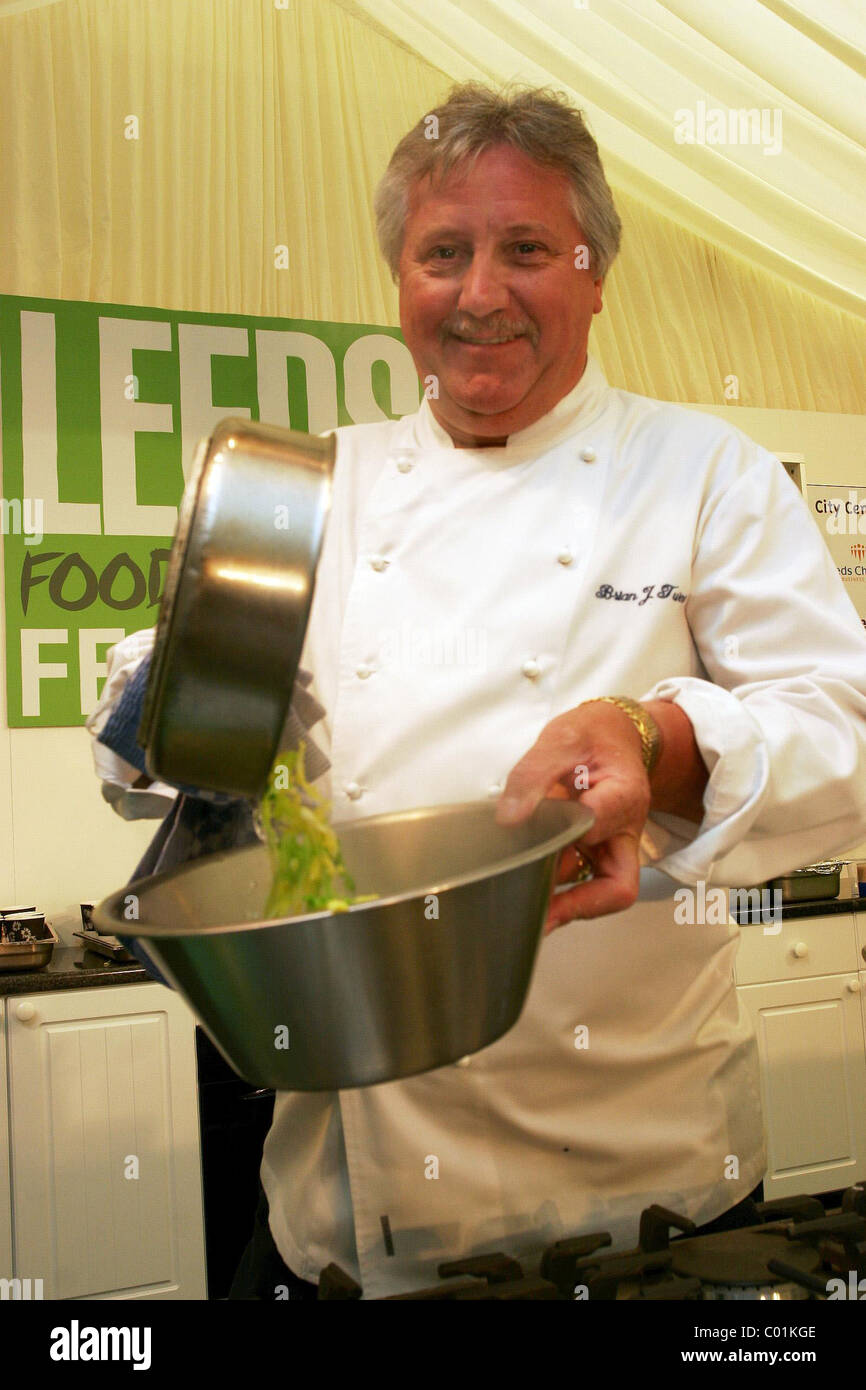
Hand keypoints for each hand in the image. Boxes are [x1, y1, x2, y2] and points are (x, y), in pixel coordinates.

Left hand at [495, 702, 651, 930]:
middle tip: (535, 916)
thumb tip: (509, 819)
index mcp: (624, 794)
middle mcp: (627, 828)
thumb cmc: (592, 735)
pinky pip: (586, 882)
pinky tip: (527, 889)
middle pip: (616, 885)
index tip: (530, 837)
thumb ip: (533, 775)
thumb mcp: (561, 738)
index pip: (598, 827)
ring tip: (522, 907)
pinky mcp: (598, 853)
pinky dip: (558, 891)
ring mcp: (614, 845)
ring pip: (601, 891)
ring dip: (563, 902)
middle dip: (576, 905)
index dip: (566, 838)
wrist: (613, 735)